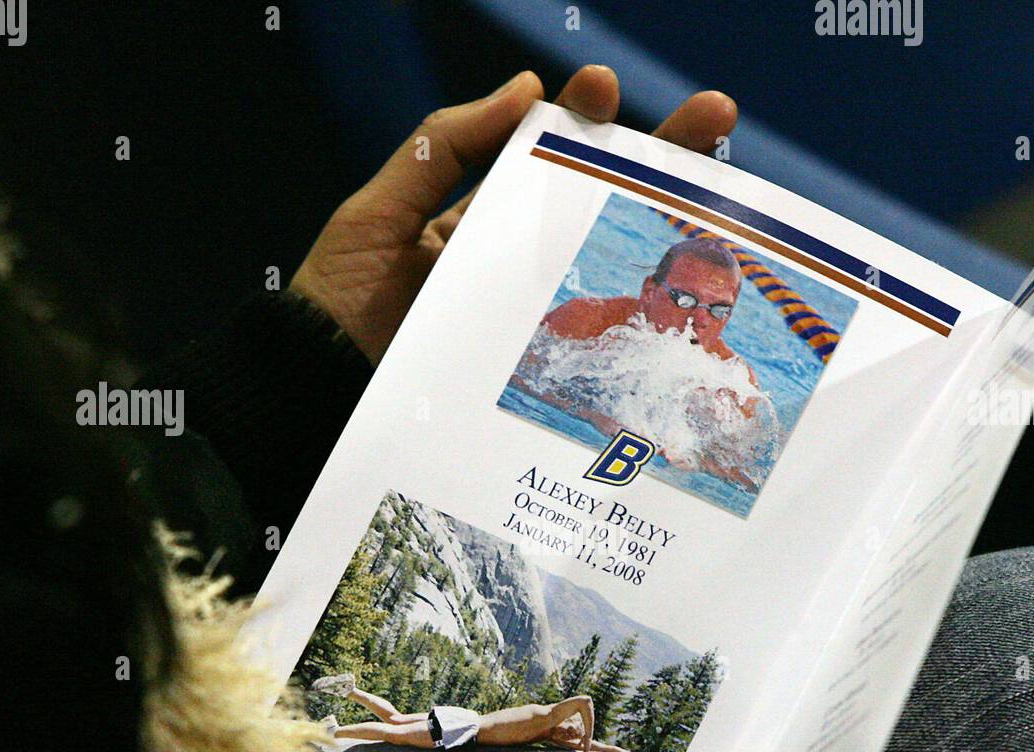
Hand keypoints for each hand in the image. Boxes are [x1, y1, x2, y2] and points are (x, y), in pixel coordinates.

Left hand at [290, 66, 738, 364]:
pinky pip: (587, 334)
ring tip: (718, 195)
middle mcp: (514, 259)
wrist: (314, 383)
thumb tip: (523, 86)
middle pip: (597, 200)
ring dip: (663, 229)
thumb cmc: (338, 293)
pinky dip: (636, 316)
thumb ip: (442, 147)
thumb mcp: (381, 208)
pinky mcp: (530, 361)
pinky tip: (681, 299)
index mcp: (480, 215)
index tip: (605, 87)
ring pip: (605, 262)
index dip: (582, 119)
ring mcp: (527, 309)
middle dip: (656, 156)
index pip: (544, 156)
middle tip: (715, 116)